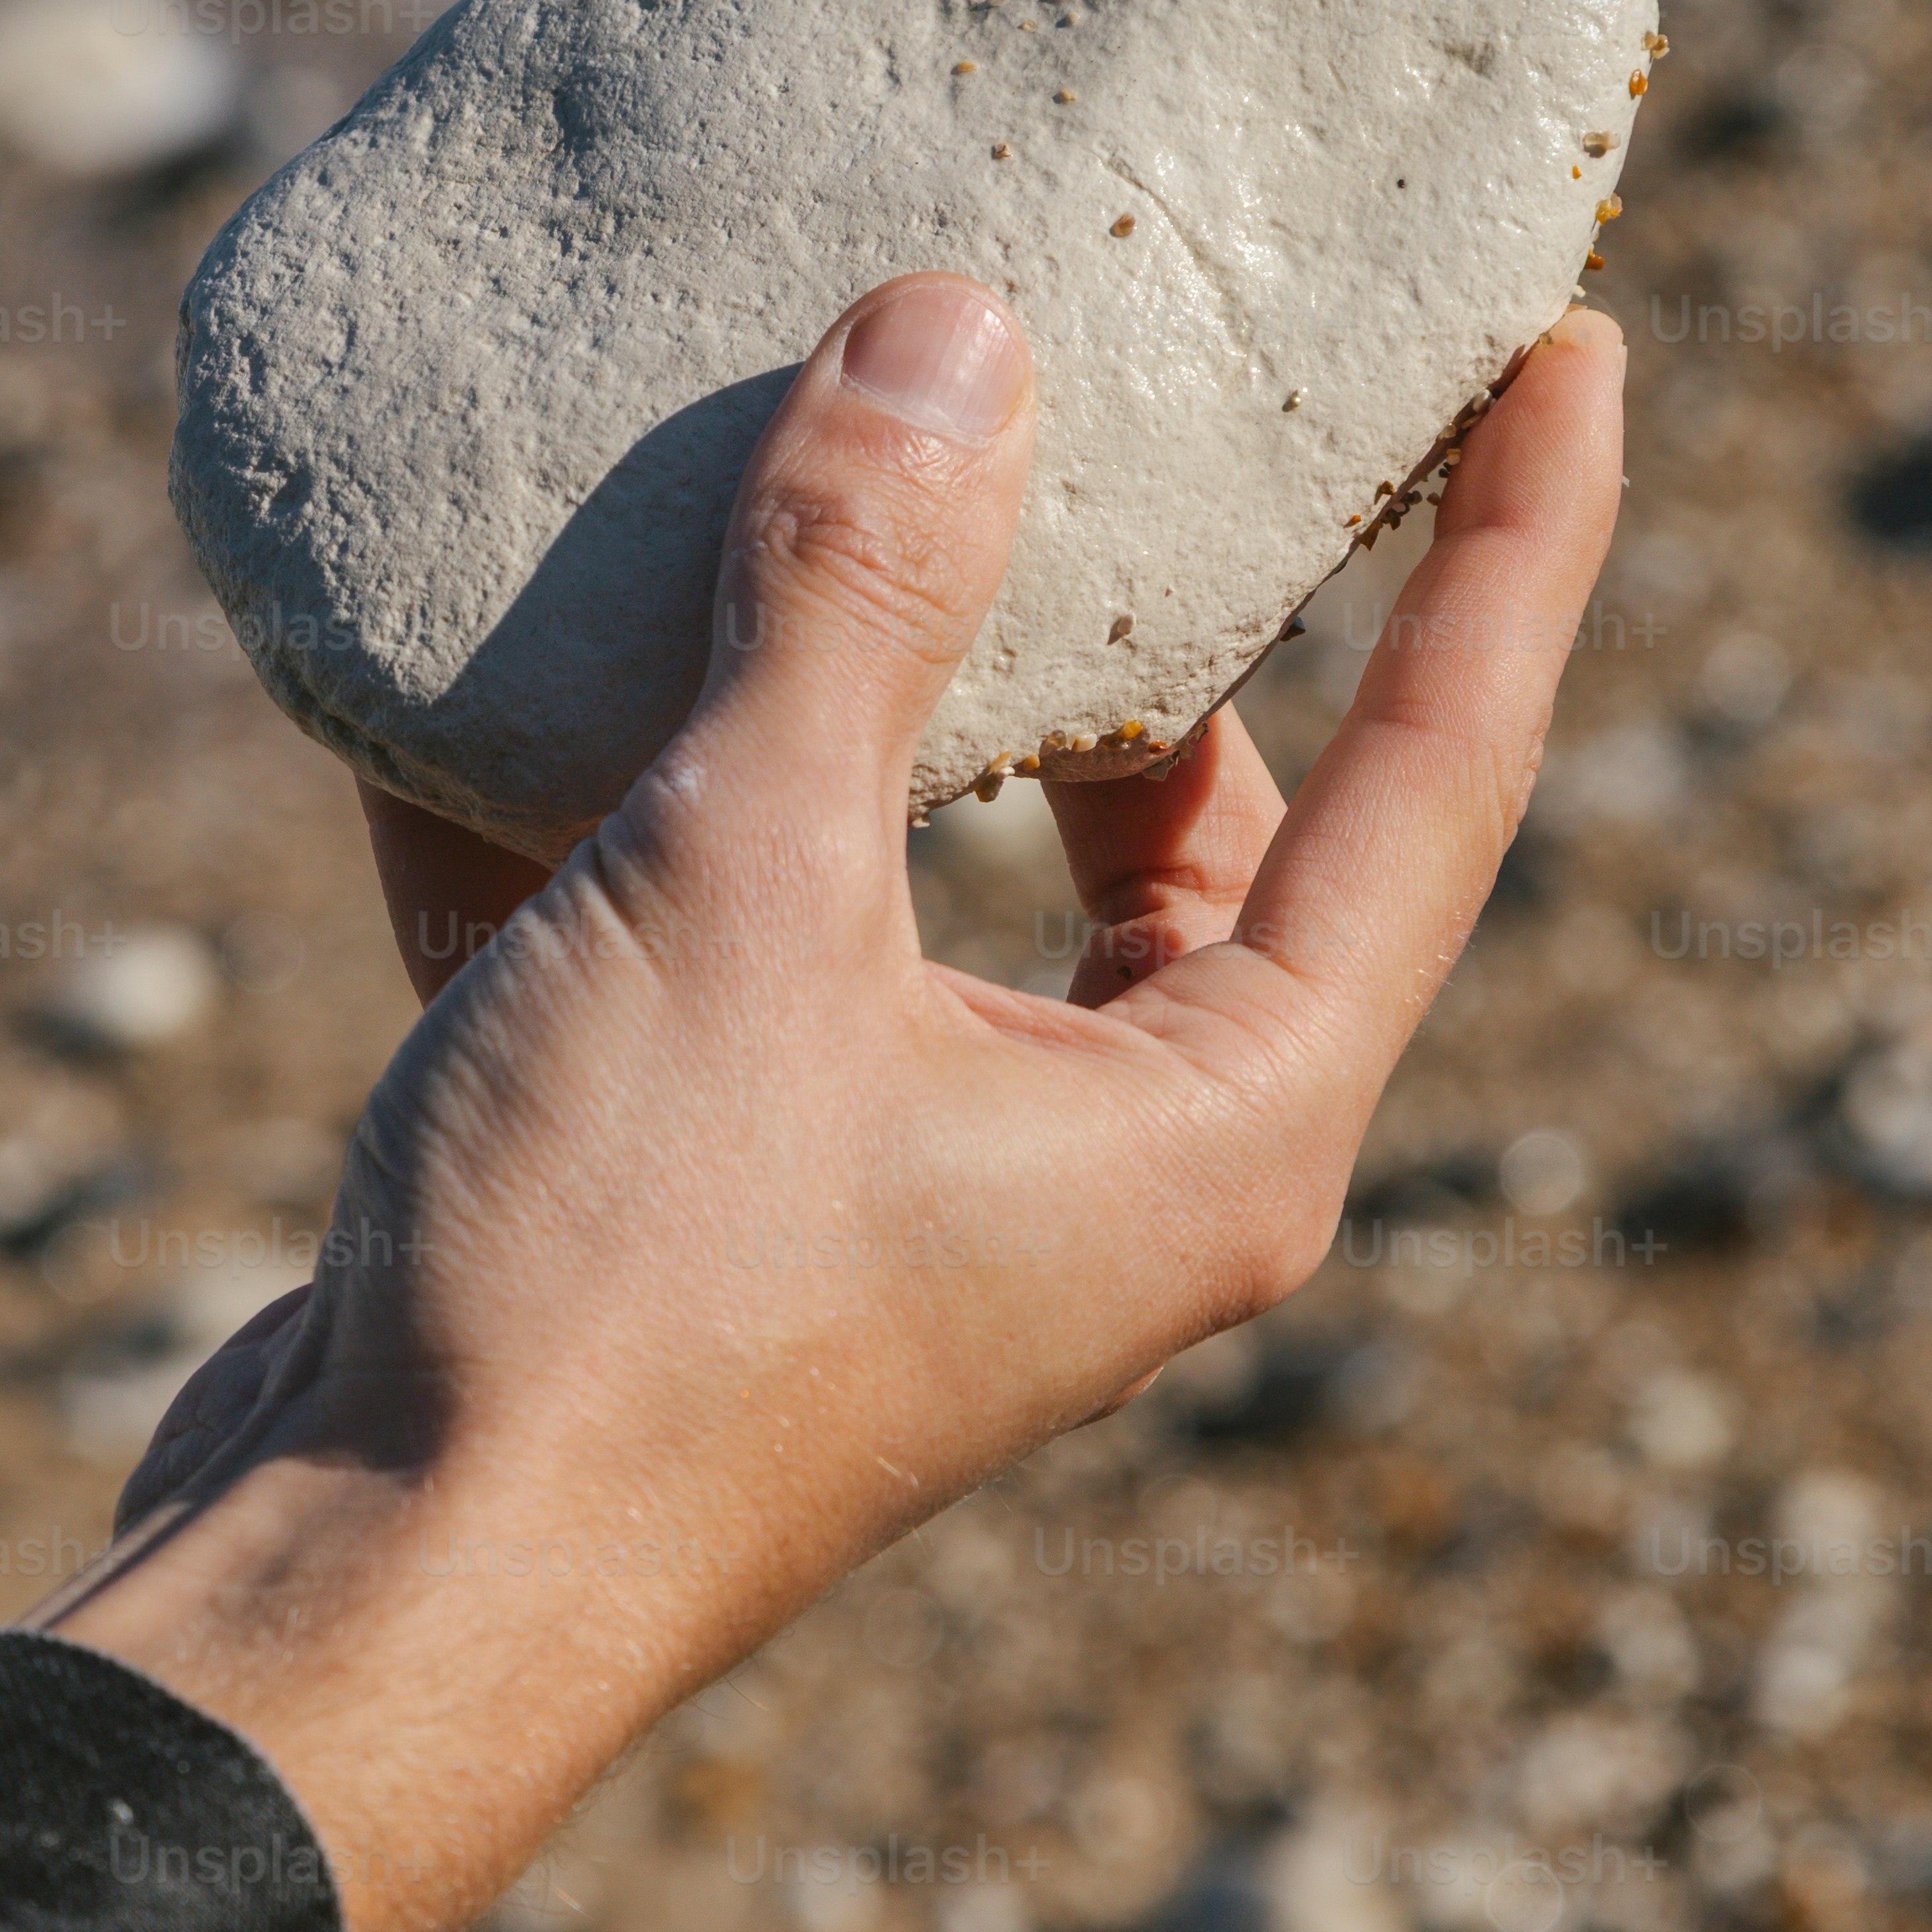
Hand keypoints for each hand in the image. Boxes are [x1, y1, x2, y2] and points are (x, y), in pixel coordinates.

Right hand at [47, 275, 1623, 1931]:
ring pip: (956, 884)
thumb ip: (856, 607)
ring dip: (884, 699)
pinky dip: (648, 815)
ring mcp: (921, 1194)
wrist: (361, 1597)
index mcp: (1216, 1126)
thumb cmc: (610, 1288)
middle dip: (1175, 618)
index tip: (1570, 344)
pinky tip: (514, 663)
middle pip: (1208, 830)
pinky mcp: (733, 1197)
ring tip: (833, 481)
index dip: (1517, 545)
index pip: (1444, 775)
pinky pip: (739, 951)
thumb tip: (958, 333)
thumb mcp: (747, 896)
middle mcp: (1107, 1170)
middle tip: (1169, 398)